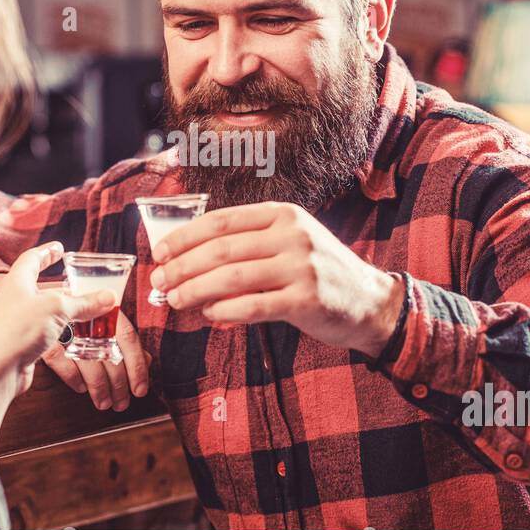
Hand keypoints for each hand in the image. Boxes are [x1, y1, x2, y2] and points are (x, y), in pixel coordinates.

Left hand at [0, 242, 115, 382]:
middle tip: (84, 283)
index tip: (59, 248)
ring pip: (47, 311)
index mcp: (18, 281)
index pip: (32, 259)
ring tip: (89, 309)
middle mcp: (16, 299)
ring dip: (67, 309)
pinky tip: (77, 335)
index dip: (47, 252)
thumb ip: (84, 302)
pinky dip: (63, 330)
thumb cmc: (20, 329)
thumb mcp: (58, 309)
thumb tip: (109, 297)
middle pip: (43, 287)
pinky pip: (47, 330)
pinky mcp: (23, 342)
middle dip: (65, 286)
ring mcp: (18, 322)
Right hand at [40, 313, 151, 411]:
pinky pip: (61, 361)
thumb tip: (147, 361)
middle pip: (110, 356)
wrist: (48, 300)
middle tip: (122, 403)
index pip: (128, 339)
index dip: (137, 367)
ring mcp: (67, 327)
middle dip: (119, 385)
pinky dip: (73, 377)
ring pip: (88, 363)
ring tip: (103, 403)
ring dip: (98, 388)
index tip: (140, 390)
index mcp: (108, 310)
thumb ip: (127, 341)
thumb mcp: (108, 321)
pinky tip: (81, 388)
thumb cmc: (84, 314)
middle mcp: (90, 317)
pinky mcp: (47, 337)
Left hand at [148, 202, 403, 357]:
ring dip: (195, 290)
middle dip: (182, 266)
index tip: (160, 252)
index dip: (185, 236)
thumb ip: (248, 245)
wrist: (371, 301)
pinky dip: (225, 311)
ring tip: (174, 300)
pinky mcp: (307, 300)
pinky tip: (209, 316)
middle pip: (222, 249)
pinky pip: (253, 306)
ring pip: (232, 277)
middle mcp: (293, 234)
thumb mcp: (289, 243)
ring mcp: (302, 266)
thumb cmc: (319, 273)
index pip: (222, 220)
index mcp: (283, 214)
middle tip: (159, 281)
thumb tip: (189, 260)